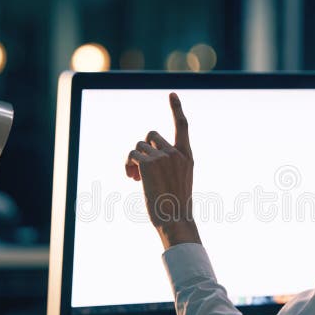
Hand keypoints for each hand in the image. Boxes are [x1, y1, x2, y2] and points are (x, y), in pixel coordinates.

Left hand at [126, 93, 200, 248]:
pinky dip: (127, 165)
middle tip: (138, 170)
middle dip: (142, 149)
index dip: (176, 109)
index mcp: (187, 157)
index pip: (182, 126)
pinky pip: (132, 155)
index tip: (172, 94)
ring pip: (139, 146)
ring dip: (133, 159)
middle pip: (151, 135)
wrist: (176, 220)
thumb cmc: (175, 206)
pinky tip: (132, 179)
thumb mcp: (178, 181)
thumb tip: (141, 156)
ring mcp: (164, 157)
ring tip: (134, 177)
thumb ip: (167, 164)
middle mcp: (177, 153)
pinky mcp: (150, 164)